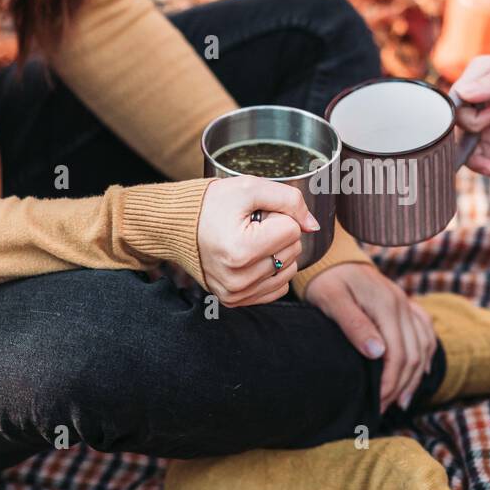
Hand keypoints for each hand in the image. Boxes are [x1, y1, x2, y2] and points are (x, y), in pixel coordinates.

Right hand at [196, 176, 318, 306]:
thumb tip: (313, 225)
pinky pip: (277, 288)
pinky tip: (250, 257)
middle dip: (277, 233)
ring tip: (248, 240)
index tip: (253, 214)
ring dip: (276, 252)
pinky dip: (271, 271)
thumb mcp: (249, 188)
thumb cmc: (211, 204)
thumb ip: (290, 200)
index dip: (277, 215)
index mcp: (241, 250)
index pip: (292, 230)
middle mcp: (239, 278)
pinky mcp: (235, 301)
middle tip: (249, 226)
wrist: (176, 227)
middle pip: (292, 251)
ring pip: (288, 270)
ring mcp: (236, 293)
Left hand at [303, 263, 436, 411]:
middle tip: (383, 408)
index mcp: (386, 305)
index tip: (377, 403)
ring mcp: (406, 304)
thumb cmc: (326, 282)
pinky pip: (425, 332)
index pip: (397, 353)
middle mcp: (402, 305)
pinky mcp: (405, 305)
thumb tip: (377, 353)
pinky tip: (419, 373)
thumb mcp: (331, 301)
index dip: (389, 382)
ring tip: (401, 400)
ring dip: (415, 376)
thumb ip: (354, 325)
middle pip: (412, 354)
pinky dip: (426, 355)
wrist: (332, 258)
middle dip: (400, 385)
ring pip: (423, 346)